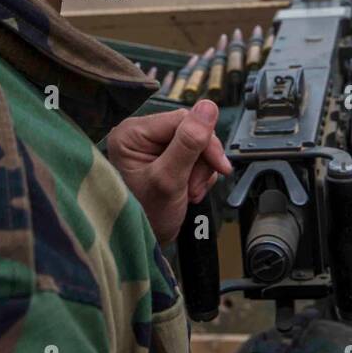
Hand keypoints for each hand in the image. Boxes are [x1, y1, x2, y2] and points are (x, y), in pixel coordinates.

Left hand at [106, 100, 233, 246]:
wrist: (146, 246)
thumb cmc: (147, 217)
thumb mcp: (169, 180)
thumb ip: (188, 143)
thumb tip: (208, 106)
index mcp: (132, 133)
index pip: (182, 119)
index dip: (205, 141)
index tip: (219, 166)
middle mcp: (140, 135)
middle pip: (191, 130)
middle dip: (200, 161)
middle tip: (194, 188)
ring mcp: (152, 147)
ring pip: (196, 144)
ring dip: (201, 171)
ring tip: (190, 193)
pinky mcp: (165, 158)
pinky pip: (194, 156)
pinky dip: (199, 175)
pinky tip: (190, 191)